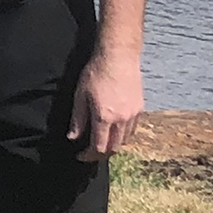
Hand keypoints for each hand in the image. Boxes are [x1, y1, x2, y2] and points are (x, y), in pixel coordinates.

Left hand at [67, 45, 143, 161]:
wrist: (118, 57)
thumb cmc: (95, 73)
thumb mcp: (80, 96)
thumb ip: (77, 119)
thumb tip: (73, 137)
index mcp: (104, 117)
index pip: (98, 147)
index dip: (88, 155)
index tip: (80, 155)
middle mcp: (121, 120)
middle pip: (113, 148)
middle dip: (100, 154)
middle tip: (89, 153)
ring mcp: (133, 115)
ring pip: (125, 140)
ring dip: (112, 145)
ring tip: (101, 142)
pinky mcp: (140, 109)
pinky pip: (132, 130)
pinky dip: (123, 136)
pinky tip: (114, 131)